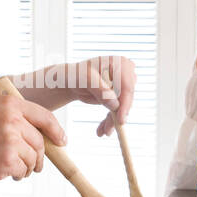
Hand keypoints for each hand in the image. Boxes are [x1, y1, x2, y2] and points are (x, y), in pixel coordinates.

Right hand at [0, 95, 65, 181]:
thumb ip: (14, 114)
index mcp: (10, 103)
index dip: (56, 131)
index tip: (62, 141)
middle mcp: (13, 119)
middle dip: (39, 157)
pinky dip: (16, 175)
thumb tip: (43, 131)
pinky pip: (22, 171)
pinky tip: (3, 172)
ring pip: (32, 159)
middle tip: (34, 166)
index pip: (44, 117)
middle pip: (40, 142)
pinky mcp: (6, 160)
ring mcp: (10, 140)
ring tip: (12, 168)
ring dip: (26, 168)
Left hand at [18, 56, 136, 136]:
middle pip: (127, 99)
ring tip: (103, 132)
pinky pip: (117, 111)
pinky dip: (109, 121)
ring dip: (112, 121)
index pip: (128, 86)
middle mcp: (124, 73)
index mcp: (119, 64)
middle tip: (108, 130)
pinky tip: (101, 130)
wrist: (69, 81)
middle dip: (118, 116)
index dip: (126, 104)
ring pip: (123, 107)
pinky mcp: (117, 96)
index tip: (120, 120)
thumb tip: (116, 105)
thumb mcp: (86, 79)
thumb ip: (101, 90)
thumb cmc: (76, 75)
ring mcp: (121, 85)